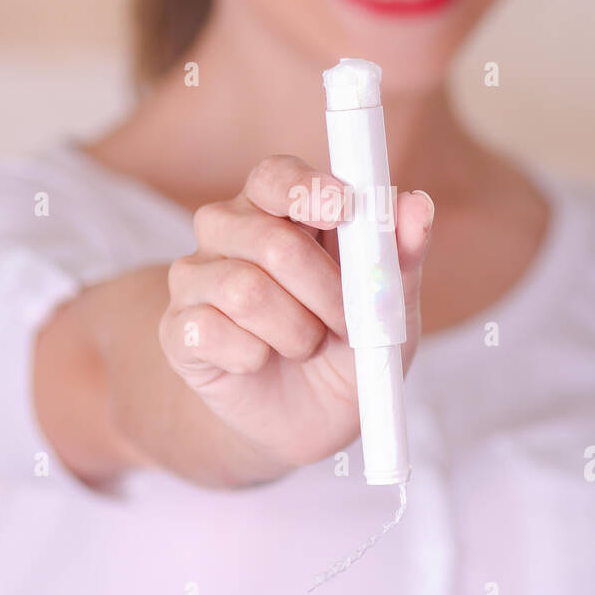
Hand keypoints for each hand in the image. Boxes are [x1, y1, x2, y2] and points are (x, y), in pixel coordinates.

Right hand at [159, 154, 433, 478]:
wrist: (312, 419)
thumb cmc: (349, 346)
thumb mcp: (390, 306)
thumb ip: (400, 255)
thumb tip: (417, 205)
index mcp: (279, 208)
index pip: (276, 175)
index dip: (308, 189)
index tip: (345, 210)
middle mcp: (229, 231)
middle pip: (270, 240)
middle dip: (325, 291)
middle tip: (346, 322)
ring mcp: (196, 278)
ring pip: (245, 291)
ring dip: (296, 331)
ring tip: (306, 344)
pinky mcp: (177, 329)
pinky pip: (212, 333)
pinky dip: (254, 356)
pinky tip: (261, 361)